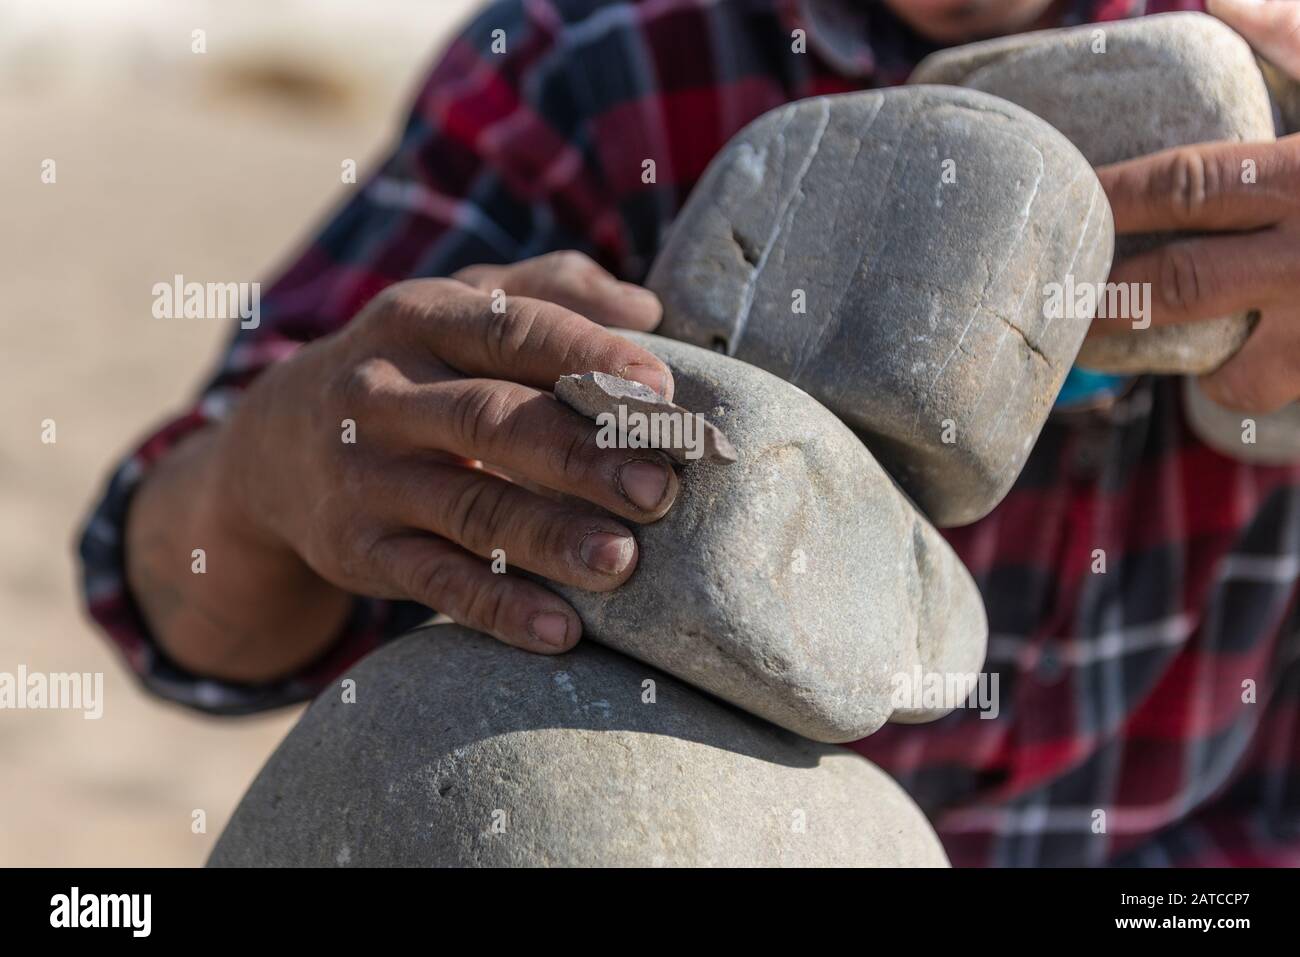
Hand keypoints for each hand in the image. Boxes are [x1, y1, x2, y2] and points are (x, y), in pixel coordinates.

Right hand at [127, 251, 677, 681]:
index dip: (587, 356)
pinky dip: (498, 607)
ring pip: (468, 508)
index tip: (661, 391)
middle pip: (491, 420)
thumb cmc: (412, 366)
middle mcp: (384, 392)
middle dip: (579, 455)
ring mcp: (366, 475)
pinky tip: (561, 629)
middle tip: (659, 488)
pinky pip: (434, 581)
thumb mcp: (462, 306)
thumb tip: (648, 309)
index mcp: (422, 319)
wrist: (274, 448)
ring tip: (623, 561)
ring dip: (549, 537)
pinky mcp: (358, 548)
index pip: (511, 330)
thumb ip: (553, 290)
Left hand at [1091, 0, 1299, 413]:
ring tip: (1175, 357)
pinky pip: (1294, 394)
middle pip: (1176, 288)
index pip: (1184, 185)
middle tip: (1063, 309)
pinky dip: (1266, 387)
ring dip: (1201, 371)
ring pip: (1240, 379)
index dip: (1114, 198)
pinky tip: (1254, 366)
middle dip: (1108, 303)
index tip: (1070, 202)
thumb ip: (1299, 35)